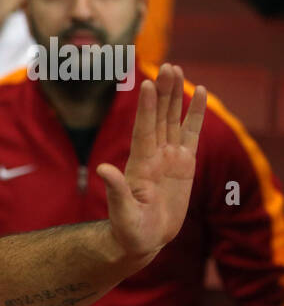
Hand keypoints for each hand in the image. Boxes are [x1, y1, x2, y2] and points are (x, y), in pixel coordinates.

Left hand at [97, 64, 205, 263]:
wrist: (142, 239)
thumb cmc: (128, 230)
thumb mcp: (122, 213)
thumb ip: (116, 191)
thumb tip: (103, 170)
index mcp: (139, 164)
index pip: (144, 129)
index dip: (146, 108)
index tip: (147, 84)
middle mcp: (153, 155)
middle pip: (159, 117)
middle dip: (163, 92)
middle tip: (168, 66)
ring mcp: (169, 157)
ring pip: (173, 119)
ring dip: (176, 95)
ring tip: (177, 70)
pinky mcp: (184, 164)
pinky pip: (191, 133)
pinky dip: (195, 114)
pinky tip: (200, 93)